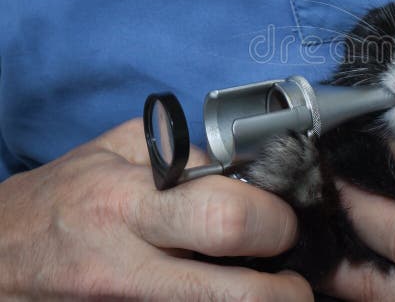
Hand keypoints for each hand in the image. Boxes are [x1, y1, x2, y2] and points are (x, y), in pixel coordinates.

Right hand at [0, 119, 312, 300]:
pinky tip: (223, 291)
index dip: (275, 220)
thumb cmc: (59, 199)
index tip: (285, 219)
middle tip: (290, 271)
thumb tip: (246, 170)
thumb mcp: (114, 151)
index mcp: (130, 204)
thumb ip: (183, 154)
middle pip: (239, 294)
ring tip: (262, 285)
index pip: (228, 219)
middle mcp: (129, 269)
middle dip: (286, 286)